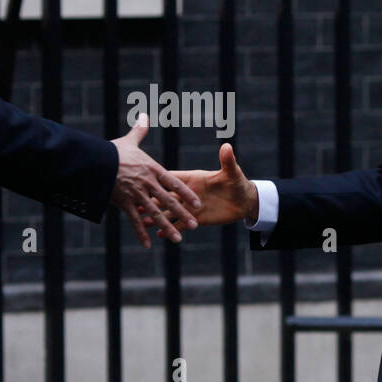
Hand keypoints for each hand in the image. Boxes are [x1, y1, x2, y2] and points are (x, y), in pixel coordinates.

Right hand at [110, 114, 199, 248]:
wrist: (93, 161)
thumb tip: (144, 115)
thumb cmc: (111, 151)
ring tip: (179, 239)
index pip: (175, 183)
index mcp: (151, 169)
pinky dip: (141, 233)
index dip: (187, 194)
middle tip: (195, 225)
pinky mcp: (123, 203)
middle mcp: (147, 183)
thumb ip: (139, 131)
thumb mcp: (129, 141)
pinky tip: (149, 244)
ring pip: (155, 213)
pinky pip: (135, 220)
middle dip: (183, 214)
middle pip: (169, 201)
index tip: (198, 203)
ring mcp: (136, 194)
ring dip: (167, 227)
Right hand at [141, 143, 256, 232]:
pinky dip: (169, 229)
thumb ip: (227, 160)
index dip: (160, 179)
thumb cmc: (237, 182)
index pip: (173, 178)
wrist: (244, 200)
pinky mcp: (196, 220)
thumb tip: (227, 146)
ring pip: (169, 212)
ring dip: (156, 217)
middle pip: (166, 196)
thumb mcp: (232, 172)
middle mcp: (188, 193)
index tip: (145, 179)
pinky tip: (157, 234)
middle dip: (152, 200)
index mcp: (193, 179)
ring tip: (143, 221)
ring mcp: (190, 208)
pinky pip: (179, 225)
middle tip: (137, 203)